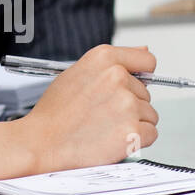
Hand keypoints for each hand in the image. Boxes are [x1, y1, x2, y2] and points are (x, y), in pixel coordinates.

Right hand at [13, 44, 158, 170]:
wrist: (43, 143)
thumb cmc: (55, 112)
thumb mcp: (76, 73)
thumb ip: (111, 63)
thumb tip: (144, 51)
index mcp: (103, 58)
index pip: (146, 60)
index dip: (140, 75)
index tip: (132, 84)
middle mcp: (117, 77)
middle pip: (145, 92)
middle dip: (129, 104)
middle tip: (101, 112)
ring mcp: (127, 104)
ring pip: (149, 114)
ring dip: (133, 122)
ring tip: (105, 126)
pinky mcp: (133, 131)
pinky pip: (151, 133)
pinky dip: (136, 140)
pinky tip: (113, 138)